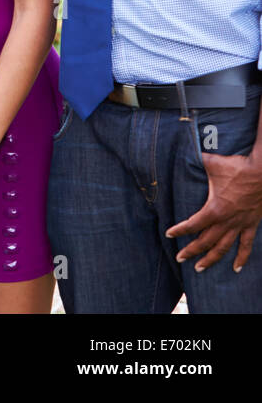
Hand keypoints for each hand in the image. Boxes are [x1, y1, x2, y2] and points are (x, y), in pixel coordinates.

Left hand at [166, 151, 261, 271]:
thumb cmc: (237, 167)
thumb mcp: (211, 163)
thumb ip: (195, 160)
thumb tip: (183, 151)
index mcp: (214, 209)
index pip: (192, 225)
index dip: (179, 231)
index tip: (169, 234)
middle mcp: (226, 221)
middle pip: (205, 241)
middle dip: (191, 251)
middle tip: (179, 259)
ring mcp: (240, 224)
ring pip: (224, 248)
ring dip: (211, 259)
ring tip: (200, 268)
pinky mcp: (251, 224)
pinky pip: (247, 245)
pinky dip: (242, 257)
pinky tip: (236, 268)